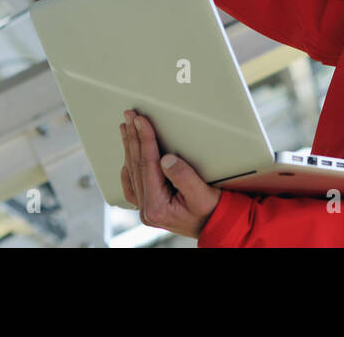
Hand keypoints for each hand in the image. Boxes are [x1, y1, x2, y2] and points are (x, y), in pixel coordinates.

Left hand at [121, 109, 220, 238]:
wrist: (217, 227)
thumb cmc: (212, 211)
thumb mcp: (202, 194)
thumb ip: (184, 176)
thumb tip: (165, 158)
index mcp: (157, 206)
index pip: (147, 164)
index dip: (145, 139)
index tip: (141, 120)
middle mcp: (147, 209)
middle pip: (137, 166)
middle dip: (133, 138)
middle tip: (130, 116)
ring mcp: (146, 209)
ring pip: (133, 172)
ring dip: (130, 147)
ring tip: (126, 128)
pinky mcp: (150, 207)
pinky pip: (133, 186)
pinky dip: (129, 168)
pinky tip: (126, 158)